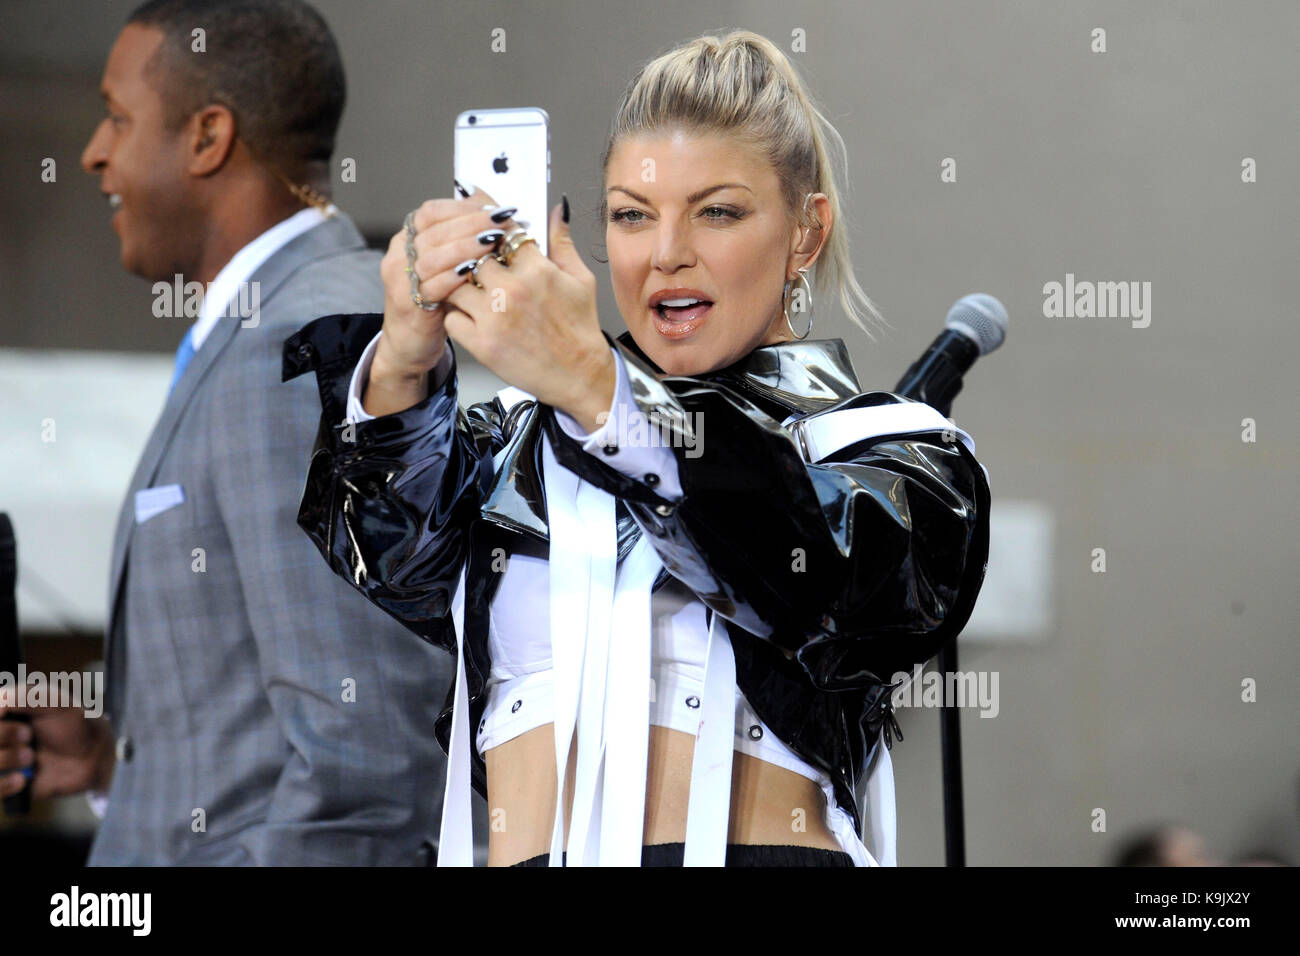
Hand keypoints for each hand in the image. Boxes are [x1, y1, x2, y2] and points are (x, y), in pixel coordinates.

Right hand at [0, 702, 114, 799]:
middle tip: (28, 735)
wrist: (92, 754)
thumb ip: (24, 696)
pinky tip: (23, 779)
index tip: (8, 715)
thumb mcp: (54, 701)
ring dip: (7, 759)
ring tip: (31, 756)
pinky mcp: (4, 784)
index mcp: (1, 712)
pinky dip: (4, 785)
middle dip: (3, 735)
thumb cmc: (72, 723)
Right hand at [366, 188, 527, 414]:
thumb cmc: (436, 301)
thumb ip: (463, 237)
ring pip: (431, 256)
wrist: (411, 343)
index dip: (463, 208)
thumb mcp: (449, 264)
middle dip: (471, 223)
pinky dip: (453, 278)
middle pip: (435, 230)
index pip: (432, 211)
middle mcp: (401, 254)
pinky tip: (473, 271)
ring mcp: (401, 279)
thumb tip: (490, 206)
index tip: (494, 208)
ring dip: (464, 247)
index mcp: (409, 238)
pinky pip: (430, 286)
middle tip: (500, 221)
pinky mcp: (408, 304)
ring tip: (491, 242)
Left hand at [441, 192, 615, 430]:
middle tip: (476, 266)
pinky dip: (456, 317)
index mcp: (537, 270)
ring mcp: (494, 317)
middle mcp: (513, 291)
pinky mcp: (482, 344)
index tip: (485, 228)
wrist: (580, 376)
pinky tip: (471, 318)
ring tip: (472, 293)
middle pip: (472, 256)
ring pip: (455, 285)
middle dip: (473, 259)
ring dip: (459, 287)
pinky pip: (451, 318)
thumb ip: (562, 242)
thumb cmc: (580, 330)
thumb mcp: (580, 280)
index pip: (501, 232)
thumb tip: (557, 209)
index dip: (492, 229)